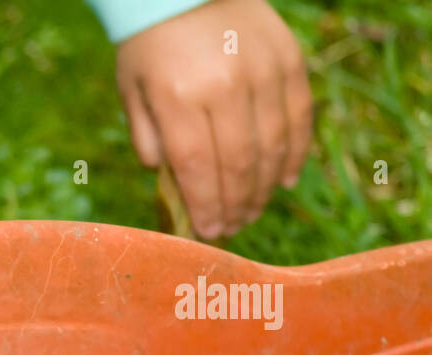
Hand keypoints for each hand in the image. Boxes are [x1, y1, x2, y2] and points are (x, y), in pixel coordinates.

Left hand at [116, 0, 311, 238]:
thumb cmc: (152, 45)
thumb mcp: (133, 91)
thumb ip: (149, 138)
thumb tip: (173, 184)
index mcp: (178, 96)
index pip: (195, 168)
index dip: (205, 206)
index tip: (208, 232)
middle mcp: (224, 86)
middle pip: (236, 164)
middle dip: (234, 206)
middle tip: (231, 228)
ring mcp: (261, 71)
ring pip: (271, 146)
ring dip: (262, 188)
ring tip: (251, 212)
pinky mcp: (289, 60)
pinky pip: (298, 117)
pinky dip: (293, 153)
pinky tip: (283, 180)